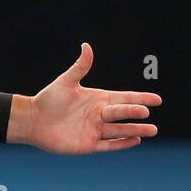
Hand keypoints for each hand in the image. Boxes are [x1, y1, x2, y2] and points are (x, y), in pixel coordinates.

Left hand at [26, 42, 161, 154]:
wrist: (33, 120)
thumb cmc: (48, 99)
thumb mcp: (66, 82)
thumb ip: (80, 66)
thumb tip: (87, 46)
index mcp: (98, 99)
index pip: (123, 98)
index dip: (140, 98)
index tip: (157, 99)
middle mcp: (99, 115)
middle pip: (122, 114)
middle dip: (135, 113)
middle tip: (147, 113)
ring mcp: (95, 130)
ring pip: (120, 130)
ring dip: (135, 130)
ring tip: (152, 130)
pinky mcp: (88, 145)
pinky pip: (109, 145)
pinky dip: (122, 143)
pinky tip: (135, 141)